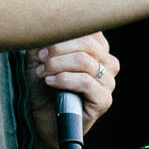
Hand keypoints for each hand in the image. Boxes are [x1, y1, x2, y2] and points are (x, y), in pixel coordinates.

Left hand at [24, 32, 119, 148]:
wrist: (44, 122)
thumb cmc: (44, 89)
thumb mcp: (40, 59)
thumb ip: (45, 40)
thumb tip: (44, 26)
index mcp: (98, 50)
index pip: (89, 28)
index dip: (63, 32)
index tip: (43, 44)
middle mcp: (108, 64)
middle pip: (87, 43)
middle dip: (58, 49)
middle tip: (41, 59)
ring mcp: (108, 83)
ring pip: (85, 61)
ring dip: (57, 65)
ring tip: (43, 73)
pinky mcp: (103, 100)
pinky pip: (85, 82)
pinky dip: (64, 79)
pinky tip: (50, 82)